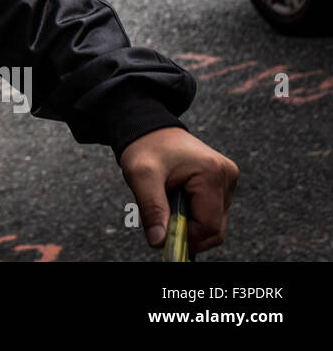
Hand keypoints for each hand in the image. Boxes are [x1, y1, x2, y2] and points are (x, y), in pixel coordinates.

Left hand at [119, 126, 238, 254]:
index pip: (209, 226)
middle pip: (215, 228)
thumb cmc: (145, 147)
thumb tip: (159, 242)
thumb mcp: (141, 176)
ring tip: (168, 199)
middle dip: (188, 230)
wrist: (149, 128)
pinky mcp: (223, 183)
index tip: (162, 234)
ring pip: (214, 222)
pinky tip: (177, 197)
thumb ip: (152, 209)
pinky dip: (193, 214)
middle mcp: (227, 176)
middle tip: (163, 217)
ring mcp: (228, 180)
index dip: (186, 237)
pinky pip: (212, 212)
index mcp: (212, 173)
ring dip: (190, 221)